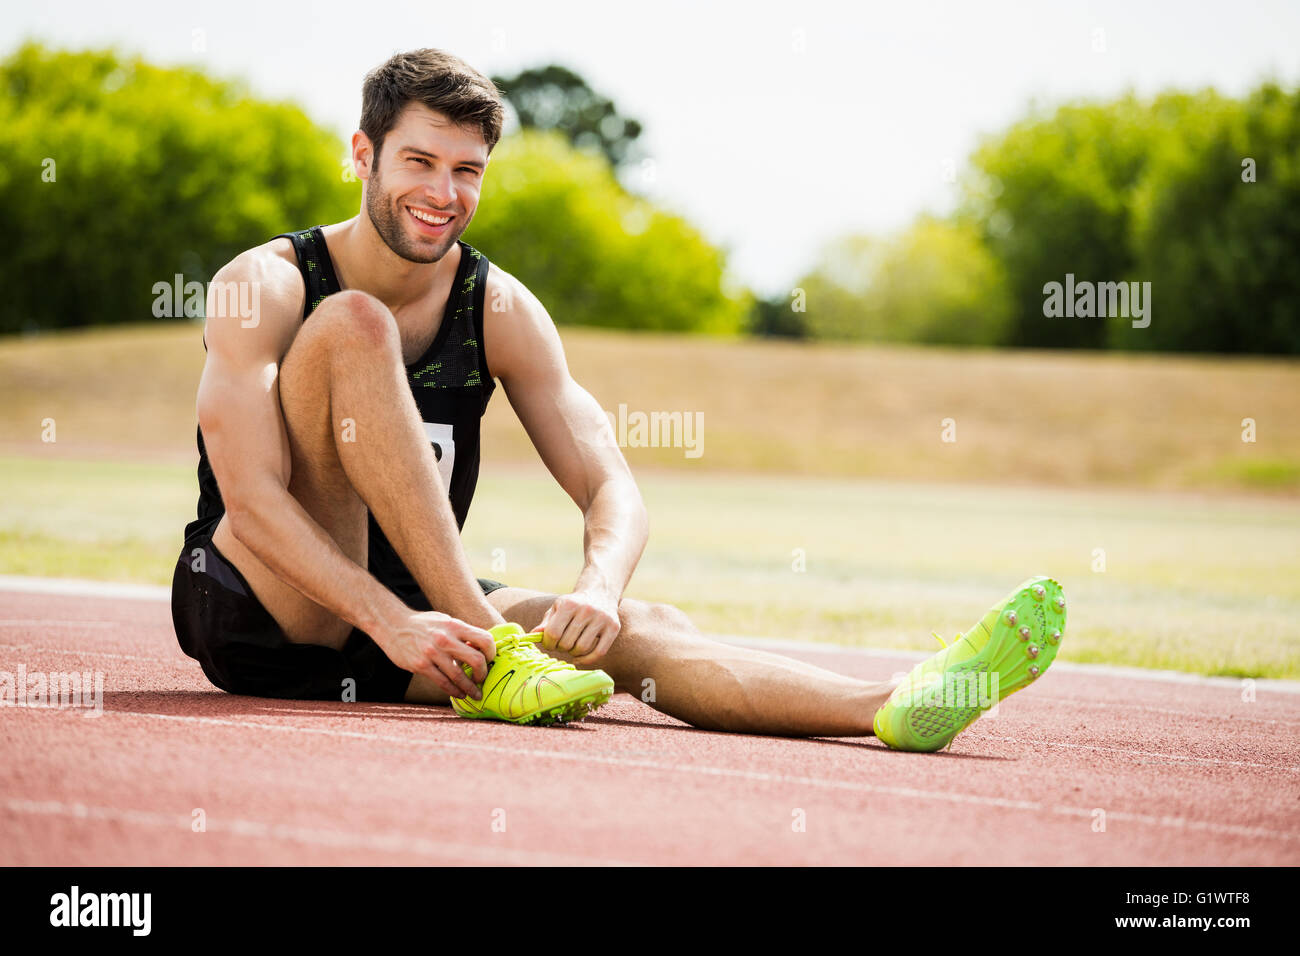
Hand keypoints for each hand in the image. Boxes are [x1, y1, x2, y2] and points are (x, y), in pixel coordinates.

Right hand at [376, 609, 495, 698]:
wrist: (392, 625)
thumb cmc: (423, 624)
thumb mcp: (444, 622)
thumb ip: (461, 634)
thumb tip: (479, 649)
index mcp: (455, 626)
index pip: (484, 639)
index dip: (491, 652)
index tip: (490, 660)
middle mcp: (445, 639)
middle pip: (476, 660)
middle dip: (483, 674)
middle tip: (483, 679)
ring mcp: (432, 653)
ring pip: (459, 676)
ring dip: (470, 688)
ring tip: (475, 694)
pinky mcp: (421, 665)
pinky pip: (443, 683)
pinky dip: (454, 691)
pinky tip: (459, 694)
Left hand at [532, 589, 621, 664]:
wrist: (600, 593)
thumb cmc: (573, 604)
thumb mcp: (557, 608)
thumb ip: (545, 623)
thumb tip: (532, 635)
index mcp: (569, 604)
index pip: (553, 633)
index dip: (548, 643)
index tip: (550, 643)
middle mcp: (587, 609)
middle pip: (567, 643)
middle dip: (561, 648)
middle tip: (562, 645)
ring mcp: (602, 618)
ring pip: (582, 649)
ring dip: (574, 654)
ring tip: (572, 647)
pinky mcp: (613, 627)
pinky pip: (599, 652)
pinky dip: (587, 660)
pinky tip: (580, 658)